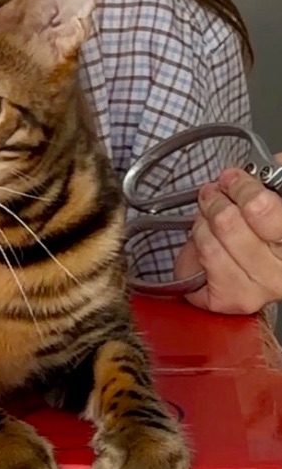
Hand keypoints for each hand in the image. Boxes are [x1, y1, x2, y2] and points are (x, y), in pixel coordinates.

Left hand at [173, 163, 281, 313]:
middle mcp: (280, 272)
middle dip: (216, 201)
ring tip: (209, 217)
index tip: (232, 178)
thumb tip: (255, 167)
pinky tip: (206, 242)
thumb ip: (272, 177)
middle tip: (213, 193)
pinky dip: (194, 251)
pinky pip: (195, 271)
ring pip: (209, 246)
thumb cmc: (273, 225)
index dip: (241, 188)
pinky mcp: (230, 302)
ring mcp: (256, 291)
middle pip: (228, 224)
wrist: (270, 262)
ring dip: (203, 225)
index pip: (260, 209)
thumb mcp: (278, 194)